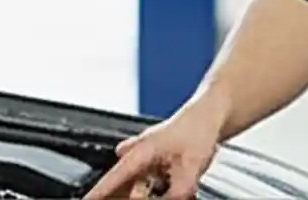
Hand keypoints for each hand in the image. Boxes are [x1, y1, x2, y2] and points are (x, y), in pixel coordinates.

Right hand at [83, 99, 224, 199]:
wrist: (210, 115)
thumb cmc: (197, 129)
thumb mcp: (190, 167)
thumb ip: (176, 193)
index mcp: (139, 152)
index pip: (111, 179)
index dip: (97, 193)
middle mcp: (137, 155)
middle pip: (125, 187)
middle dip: (133, 194)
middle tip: (144, 189)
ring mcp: (145, 160)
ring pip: (138, 188)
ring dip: (150, 194)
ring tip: (170, 184)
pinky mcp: (155, 164)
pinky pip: (149, 186)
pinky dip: (159, 192)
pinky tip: (177, 187)